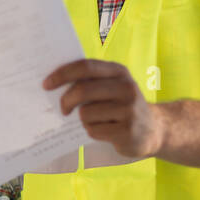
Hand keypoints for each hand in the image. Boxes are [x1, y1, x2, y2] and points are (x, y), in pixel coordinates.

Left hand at [43, 59, 165, 159]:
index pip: (85, 66)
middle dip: (66, 101)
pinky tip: (105, 131)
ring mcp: (129, 109)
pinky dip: (93, 132)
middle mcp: (126, 87)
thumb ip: (90, 81)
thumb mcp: (112, 87)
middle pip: (82, 90)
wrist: (154, 130)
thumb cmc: (122, 106)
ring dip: (84, 120)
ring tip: (96, 121)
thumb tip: (54, 84)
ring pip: (86, 113)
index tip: (46, 84)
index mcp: (119, 72)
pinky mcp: (127, 131)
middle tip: (62, 110)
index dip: (62, 74)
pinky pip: (94, 130)